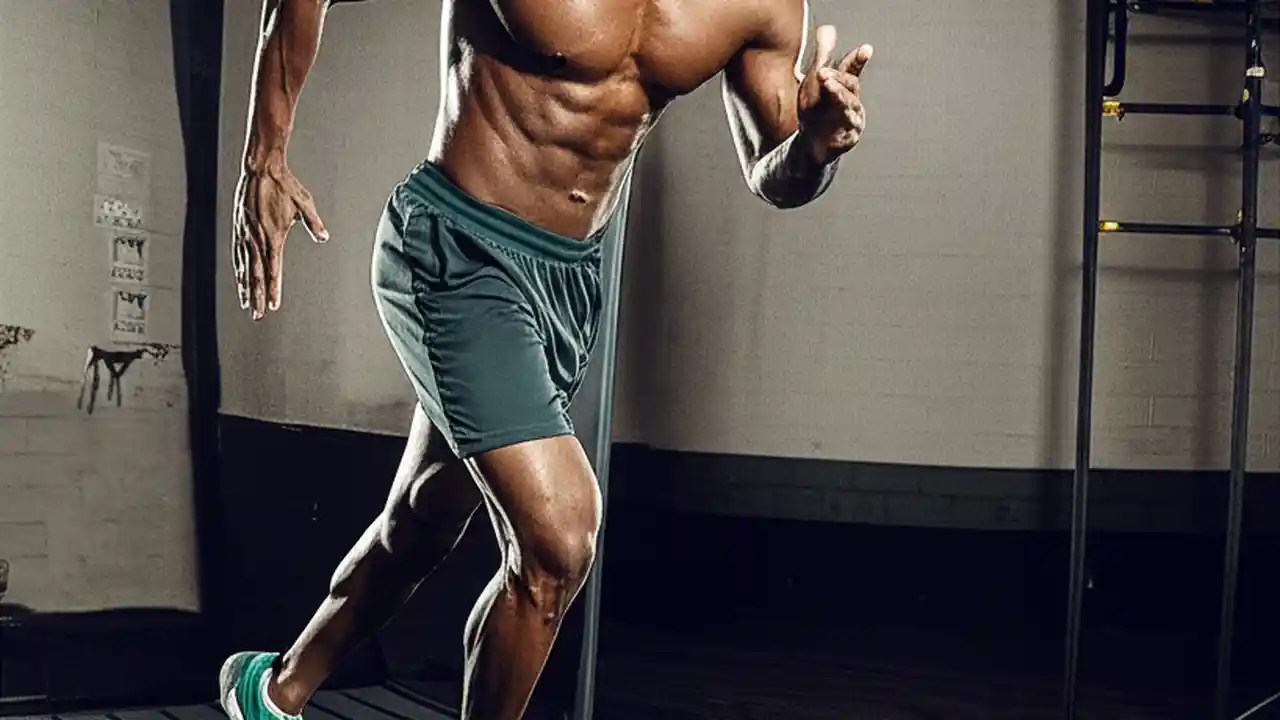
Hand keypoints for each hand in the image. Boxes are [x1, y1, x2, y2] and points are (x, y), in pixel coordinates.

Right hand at [231, 163, 328, 319]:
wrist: (261, 168)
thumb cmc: (285, 186)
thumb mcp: (304, 203)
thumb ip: (314, 223)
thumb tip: (324, 237)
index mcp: (273, 235)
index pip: (274, 269)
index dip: (273, 289)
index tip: (273, 305)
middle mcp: (256, 237)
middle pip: (257, 274)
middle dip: (257, 295)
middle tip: (257, 315)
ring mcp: (245, 233)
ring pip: (244, 266)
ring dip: (245, 286)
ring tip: (246, 303)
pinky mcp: (239, 227)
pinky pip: (237, 253)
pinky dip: (238, 268)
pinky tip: (239, 279)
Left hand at [797, 26, 872, 165]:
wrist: (811, 144)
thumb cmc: (816, 112)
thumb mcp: (815, 83)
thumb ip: (822, 58)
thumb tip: (828, 30)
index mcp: (844, 86)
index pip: (852, 69)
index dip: (858, 59)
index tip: (865, 49)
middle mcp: (852, 100)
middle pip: (851, 85)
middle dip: (838, 77)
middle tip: (822, 71)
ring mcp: (853, 119)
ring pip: (850, 105)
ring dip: (839, 94)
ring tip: (827, 85)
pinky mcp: (850, 138)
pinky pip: (850, 130)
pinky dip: (844, 123)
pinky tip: (839, 118)